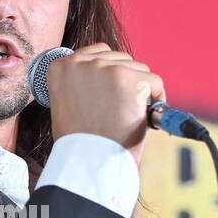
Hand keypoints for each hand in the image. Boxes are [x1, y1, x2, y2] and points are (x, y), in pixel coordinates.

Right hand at [43, 42, 163, 169]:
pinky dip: (156, 98)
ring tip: (129, 114)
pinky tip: (144, 115)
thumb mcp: (68, 103)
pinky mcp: (128, 80)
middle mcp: (81, 62)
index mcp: (60, 67)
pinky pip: (154, 81)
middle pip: (119, 59)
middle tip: (122, 109)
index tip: (112, 93)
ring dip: (139, 90)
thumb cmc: (79, 142)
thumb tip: (107, 74)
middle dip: (125, 82)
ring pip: (138, 69)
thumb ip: (82, 83)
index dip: (109, 74)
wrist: (87, 163)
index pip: (97, 54)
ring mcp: (105, 69)